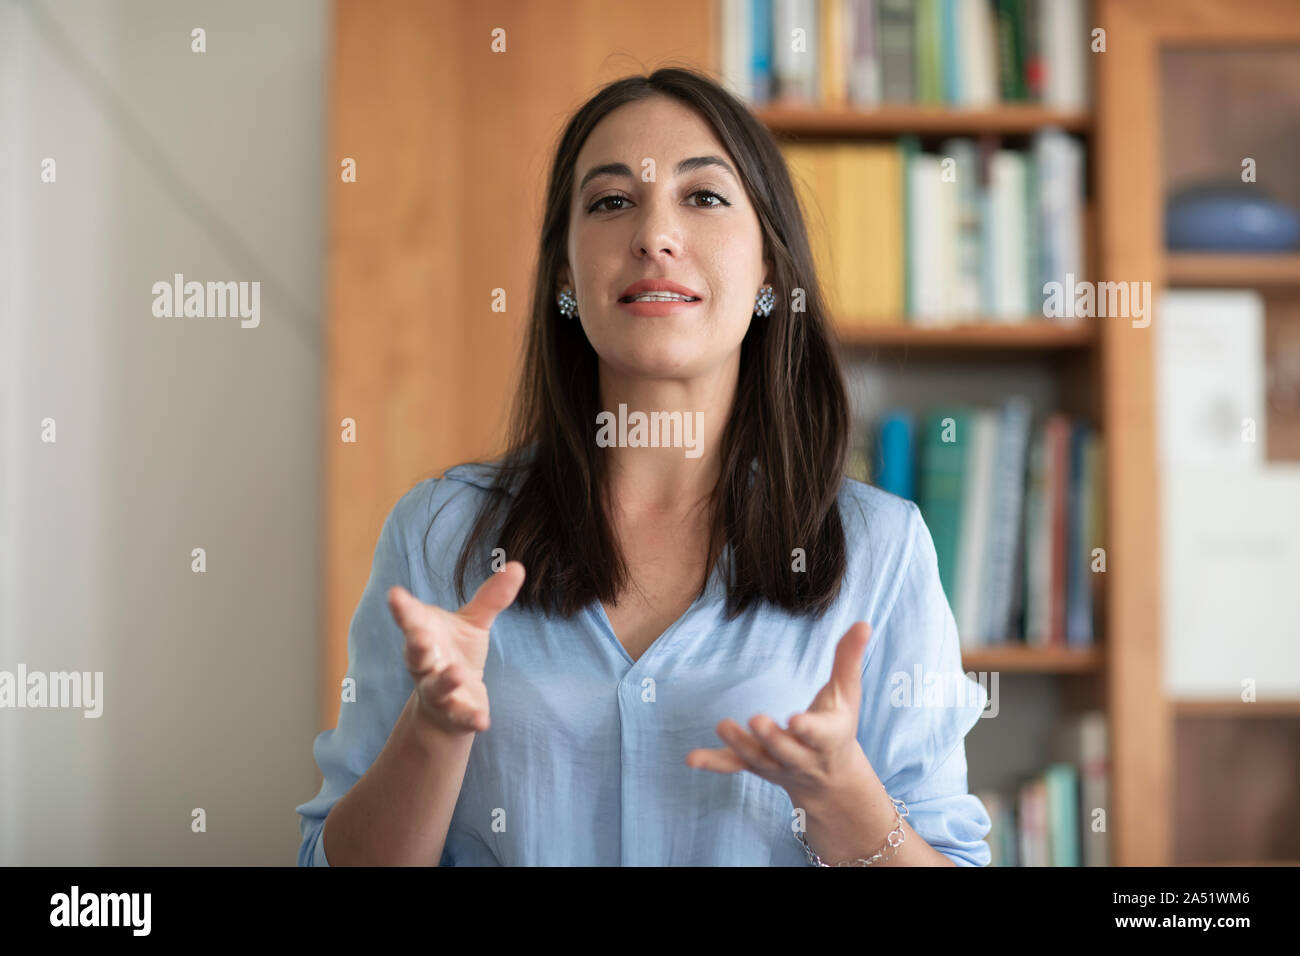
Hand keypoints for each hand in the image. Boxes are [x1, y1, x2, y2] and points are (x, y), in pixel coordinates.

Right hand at [386, 561, 524, 735]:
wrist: (447, 704)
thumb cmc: (455, 652)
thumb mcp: (473, 623)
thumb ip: (491, 597)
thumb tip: (518, 565)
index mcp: (423, 635)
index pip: (410, 619)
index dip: (402, 608)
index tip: (394, 594)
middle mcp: (424, 664)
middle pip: (416, 655)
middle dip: (416, 645)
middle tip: (419, 637)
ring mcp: (437, 691)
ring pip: (436, 687)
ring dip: (445, 681)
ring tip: (457, 673)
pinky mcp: (454, 714)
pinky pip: (460, 717)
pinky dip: (470, 718)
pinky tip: (483, 721)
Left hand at [685, 621, 871, 803]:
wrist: (829, 777)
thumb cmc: (838, 724)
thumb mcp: (847, 694)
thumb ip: (849, 659)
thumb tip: (863, 622)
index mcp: (828, 737)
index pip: (819, 734)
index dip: (809, 730)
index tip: (796, 720)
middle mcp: (802, 757)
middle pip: (785, 750)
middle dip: (772, 738)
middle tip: (756, 720)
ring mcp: (777, 765)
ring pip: (757, 758)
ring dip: (739, 744)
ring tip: (722, 726)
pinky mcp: (755, 767)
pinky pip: (734, 766)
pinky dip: (714, 763)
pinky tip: (692, 758)